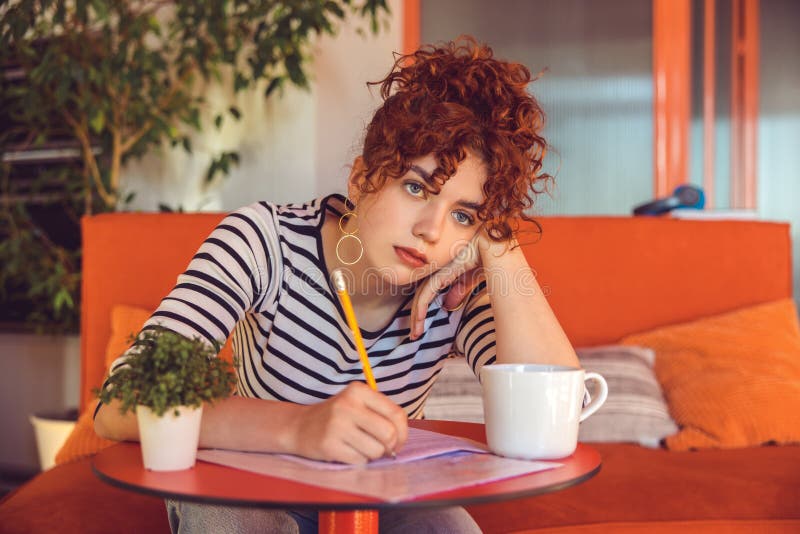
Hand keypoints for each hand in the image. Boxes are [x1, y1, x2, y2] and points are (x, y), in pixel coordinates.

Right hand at [287, 382, 407, 463]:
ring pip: (375, 450)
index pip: (396, 413)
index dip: (403, 432)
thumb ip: (381, 415)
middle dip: (389, 446)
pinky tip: (346, 450)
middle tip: (382, 448)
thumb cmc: (337, 417)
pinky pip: (359, 460)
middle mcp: (348, 405)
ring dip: (372, 454)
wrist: (300, 426)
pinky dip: (358, 460)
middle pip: (389, 434)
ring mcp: (337, 425)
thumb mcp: (358, 404)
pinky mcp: (329, 445)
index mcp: (359, 391)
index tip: (398, 441)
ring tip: (359, 446)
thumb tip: (400, 440)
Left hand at [409, 232, 486, 339]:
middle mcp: (439, 268)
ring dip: (416, 315)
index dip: (421, 309)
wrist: (496, 244)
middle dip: (416, 316)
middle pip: (421, 294)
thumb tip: (448, 306)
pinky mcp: (444, 270)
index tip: (419, 327)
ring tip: (415, 333)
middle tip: (414, 335)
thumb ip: (459, 289)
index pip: (427, 292)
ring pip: (422, 295)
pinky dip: (421, 306)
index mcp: (444, 270)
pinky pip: (429, 290)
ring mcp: (440, 268)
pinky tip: (419, 319)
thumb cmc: (488, 256)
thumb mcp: (472, 277)